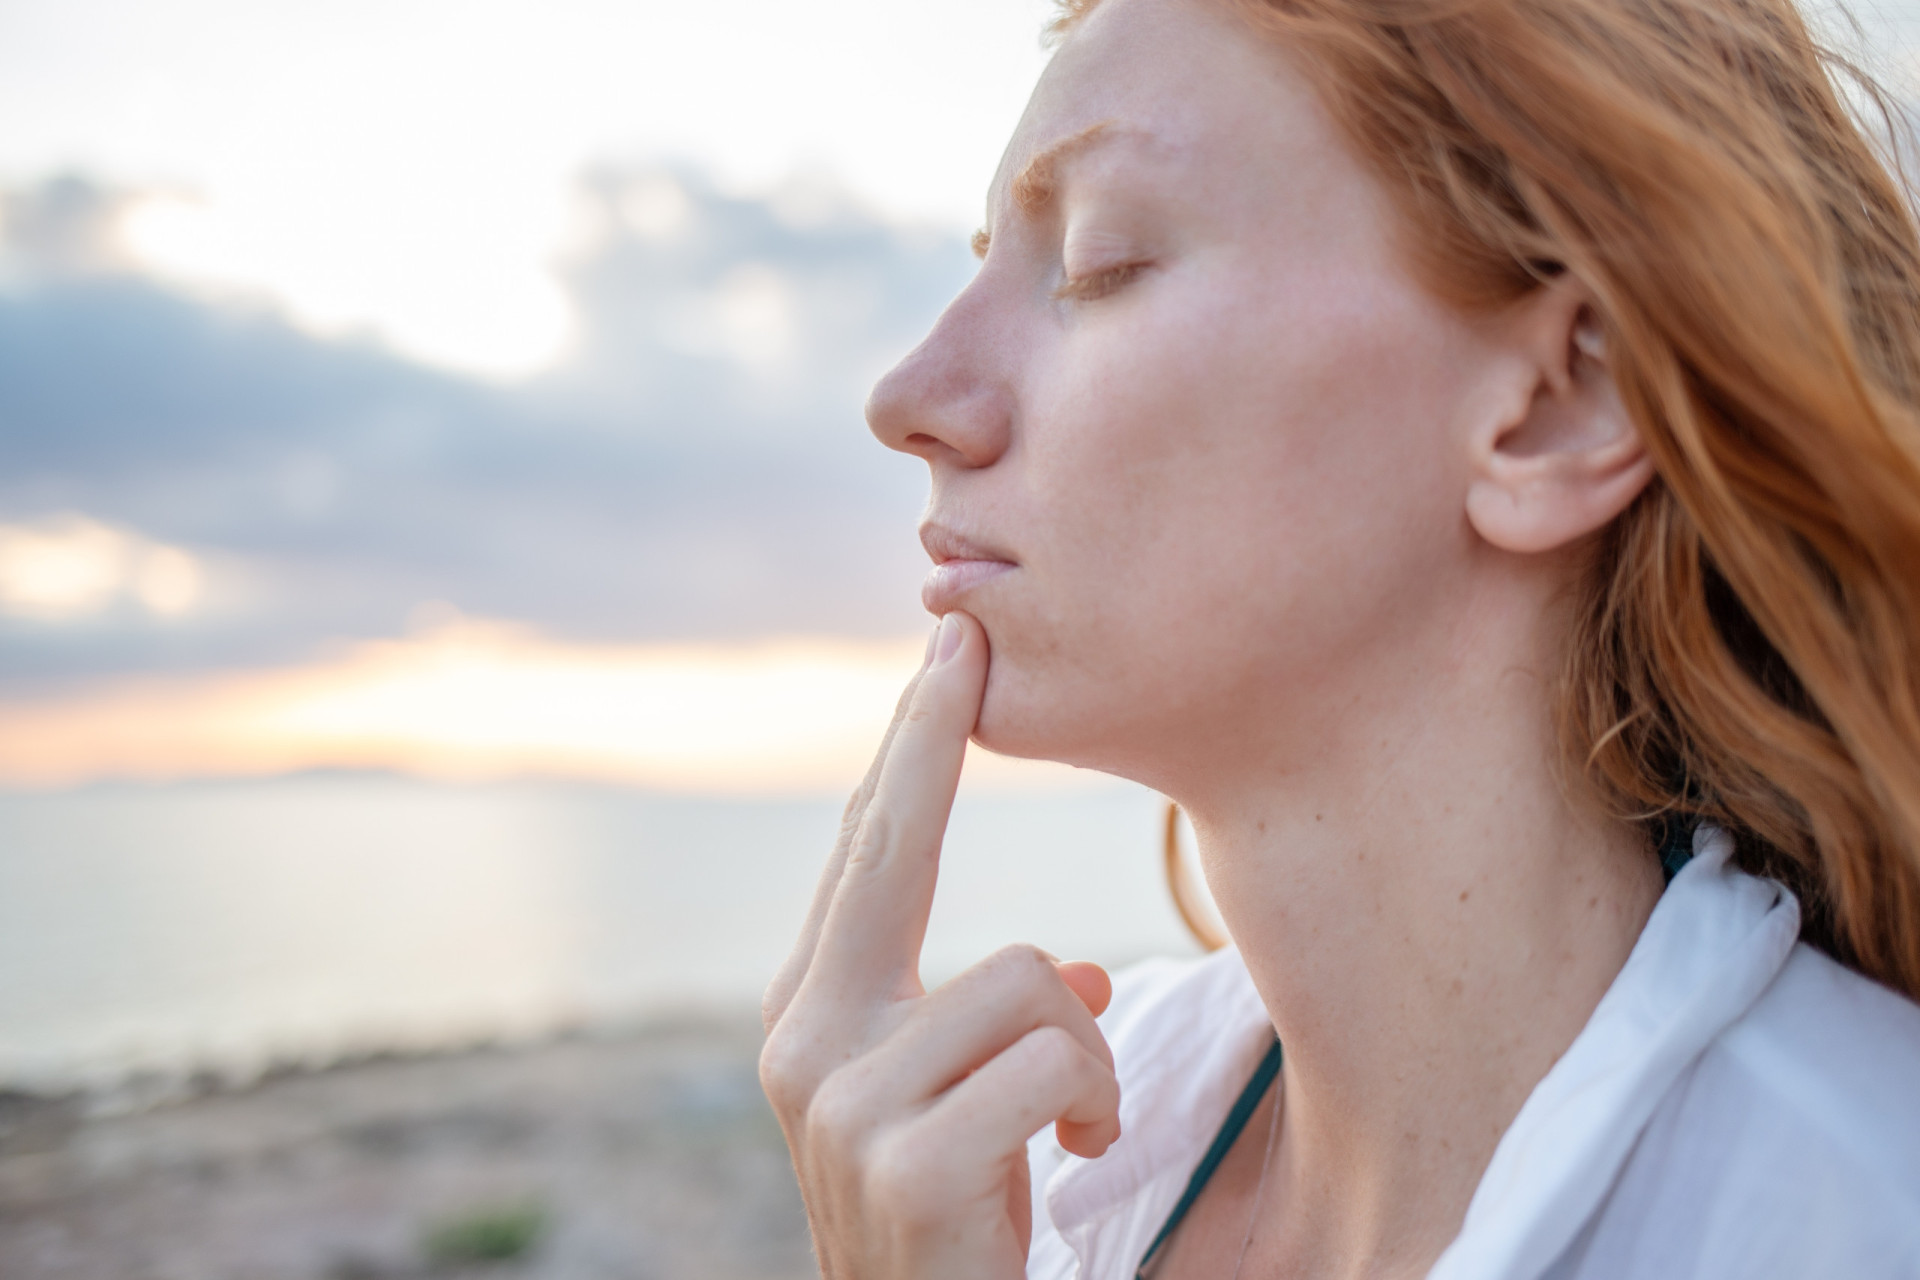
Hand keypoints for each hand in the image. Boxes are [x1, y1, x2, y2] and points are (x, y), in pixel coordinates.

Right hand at [759, 610, 1120, 1279]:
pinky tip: (1069, 1163)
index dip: (907, 747)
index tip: (946, 652)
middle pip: (891, 848)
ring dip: (1087, 1058)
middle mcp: (805, 1040)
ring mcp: (843, 1100)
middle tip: (963, 631)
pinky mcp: (902, 1160)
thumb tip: (1084, 980)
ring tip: (1072, 1129)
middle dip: (932, 734)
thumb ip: (982, 1027)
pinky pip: (1058, 1058)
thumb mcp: (955, 1114)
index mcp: (814, 1017)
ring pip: (1031, 977)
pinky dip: (1094, 1104)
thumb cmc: (951, 1231)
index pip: (867, 854)